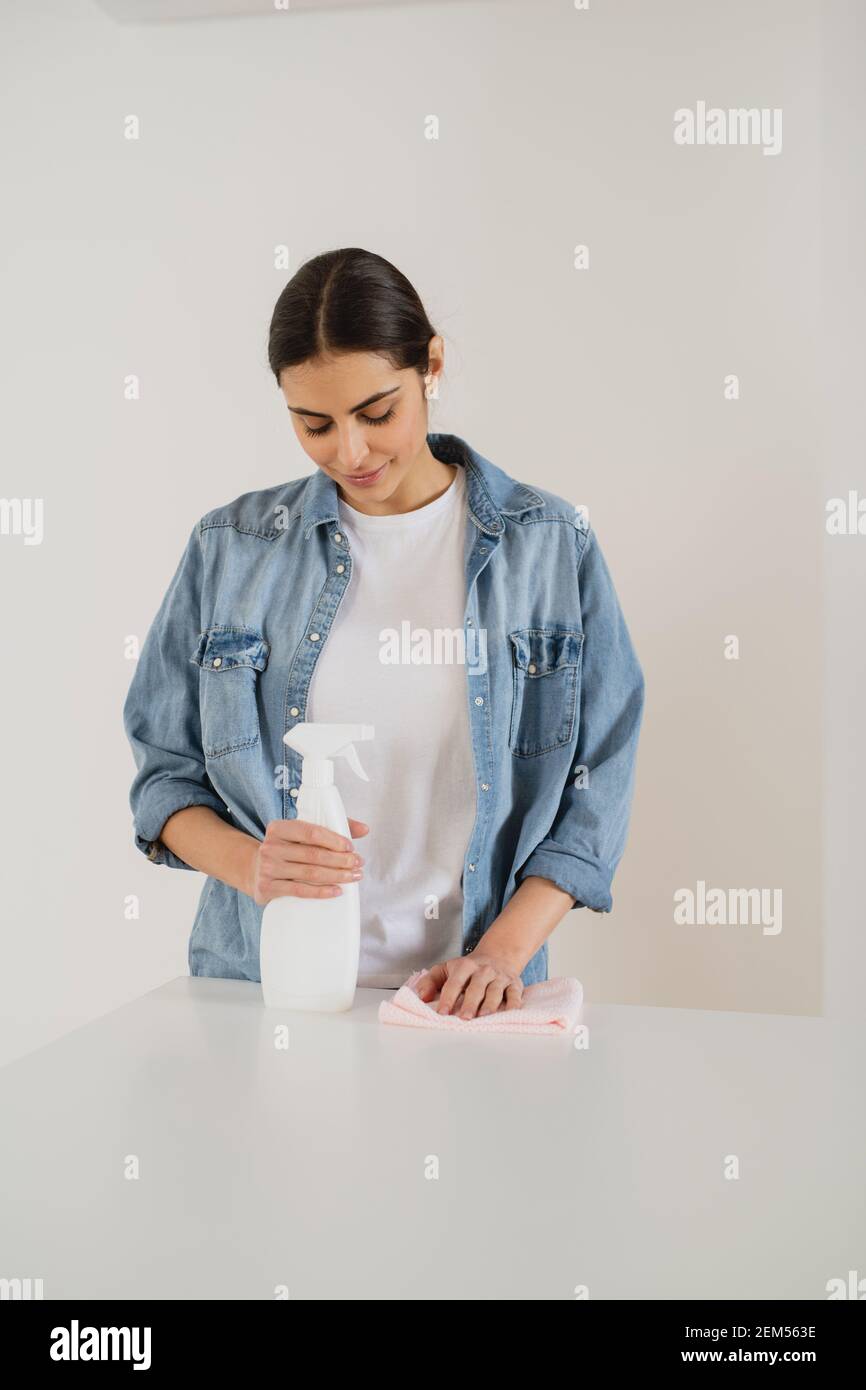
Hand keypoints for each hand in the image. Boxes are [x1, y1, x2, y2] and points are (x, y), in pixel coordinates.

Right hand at [246, 817, 368, 906]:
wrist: (254, 870)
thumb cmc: (287, 850)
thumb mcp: (301, 835)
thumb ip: (332, 828)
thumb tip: (364, 829)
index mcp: (279, 828)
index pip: (310, 832)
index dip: (333, 840)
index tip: (351, 847)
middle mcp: (270, 846)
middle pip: (313, 854)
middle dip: (340, 860)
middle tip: (358, 864)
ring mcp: (268, 868)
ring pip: (310, 873)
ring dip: (336, 875)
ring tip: (353, 876)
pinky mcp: (267, 887)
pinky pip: (299, 891)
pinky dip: (321, 892)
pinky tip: (337, 890)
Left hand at [413, 951, 523, 1018]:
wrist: (498, 955)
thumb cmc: (469, 968)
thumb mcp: (446, 969)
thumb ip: (430, 981)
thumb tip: (421, 997)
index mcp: (465, 966)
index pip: (455, 982)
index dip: (448, 998)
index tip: (442, 1013)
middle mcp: (484, 970)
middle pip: (477, 987)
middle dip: (470, 1003)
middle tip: (464, 1018)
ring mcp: (500, 977)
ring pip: (495, 991)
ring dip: (490, 1004)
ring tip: (483, 1016)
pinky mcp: (514, 984)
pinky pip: (515, 995)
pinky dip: (513, 1005)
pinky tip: (508, 1014)